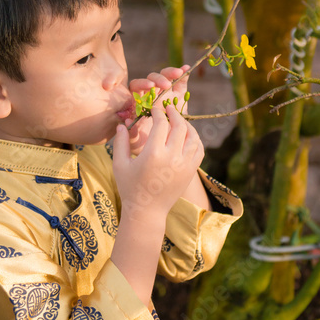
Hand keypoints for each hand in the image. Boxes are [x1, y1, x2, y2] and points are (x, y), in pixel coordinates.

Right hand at [112, 96, 203, 223]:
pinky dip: (195, 139)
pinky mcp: (191, 172)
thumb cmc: (130, 188)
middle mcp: (172, 158)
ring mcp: (184, 165)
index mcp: (153, 154)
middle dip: (174, 113)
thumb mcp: (120, 165)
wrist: (147, 212)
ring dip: (187, 124)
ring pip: (193, 136)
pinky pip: (199, 149)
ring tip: (179, 120)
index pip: (161, 124)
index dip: (158, 113)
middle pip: (180, 126)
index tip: (154, 109)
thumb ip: (120, 142)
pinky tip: (188, 135)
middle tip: (168, 108)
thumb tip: (122, 125)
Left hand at [126, 64, 190, 153]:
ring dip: (170, 73)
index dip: (142, 84)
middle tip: (165, 85)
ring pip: (165, 77)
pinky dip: (183, 74)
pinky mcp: (178, 94)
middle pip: (151, 79)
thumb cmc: (144, 146)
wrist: (163, 150)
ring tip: (178, 74)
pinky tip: (187, 70)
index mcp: (138, 102)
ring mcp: (164, 93)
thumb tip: (127, 120)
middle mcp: (150, 95)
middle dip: (158, 78)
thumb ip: (131, 132)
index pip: (137, 87)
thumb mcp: (136, 142)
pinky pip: (180, 82)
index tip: (150, 86)